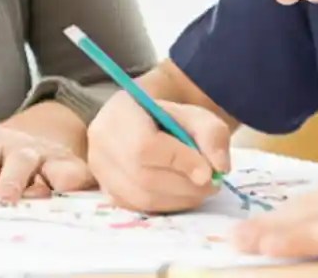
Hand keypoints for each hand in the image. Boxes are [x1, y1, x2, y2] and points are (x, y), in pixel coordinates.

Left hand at [0, 124, 93, 202]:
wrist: (26, 137)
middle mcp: (15, 146)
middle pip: (14, 160)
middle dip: (10, 178)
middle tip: (5, 197)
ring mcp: (44, 155)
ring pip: (47, 164)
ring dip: (44, 180)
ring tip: (41, 195)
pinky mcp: (69, 166)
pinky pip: (77, 173)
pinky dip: (79, 181)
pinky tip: (77, 191)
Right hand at [87, 90, 230, 212]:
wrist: (148, 124)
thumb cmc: (171, 118)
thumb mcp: (197, 115)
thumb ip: (212, 134)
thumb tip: (219, 167)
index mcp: (119, 110)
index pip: (144, 145)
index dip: (178, 162)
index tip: (208, 171)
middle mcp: (100, 140)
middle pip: (141, 175)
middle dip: (183, 185)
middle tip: (211, 184)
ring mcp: (99, 168)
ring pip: (140, 196)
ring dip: (178, 199)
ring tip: (199, 189)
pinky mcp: (106, 190)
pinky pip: (138, 207)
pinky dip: (166, 205)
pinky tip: (181, 194)